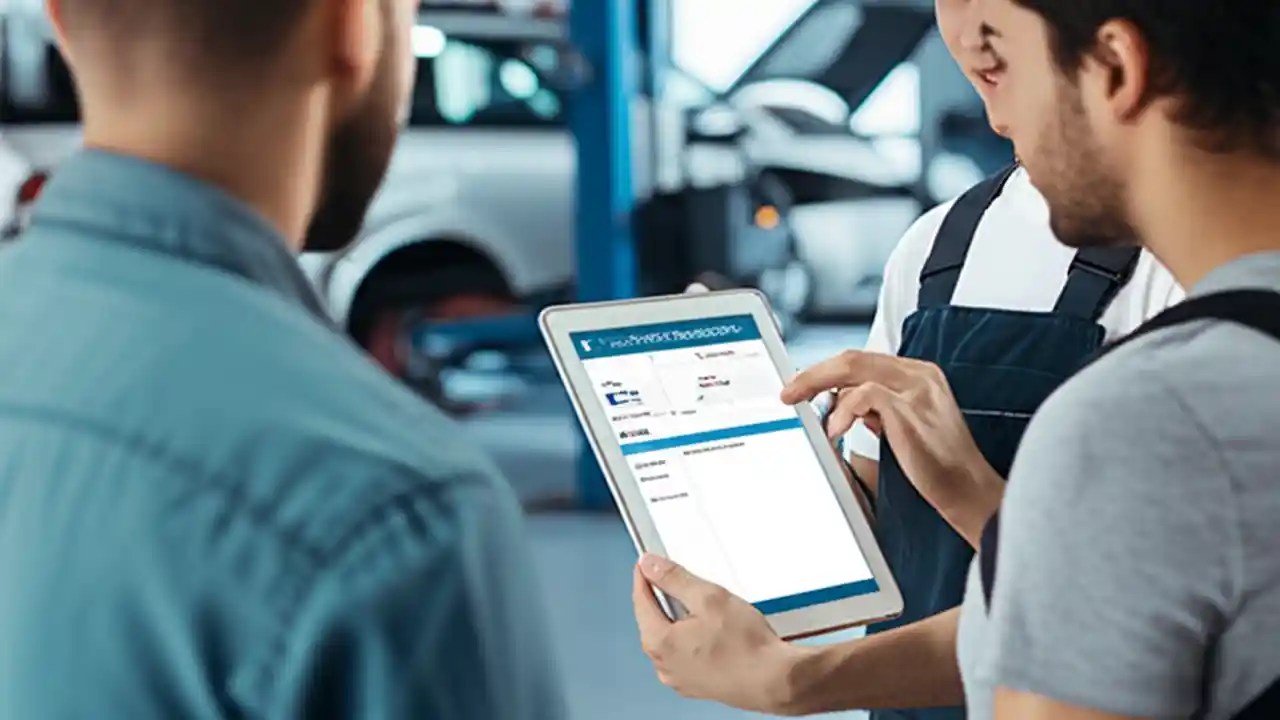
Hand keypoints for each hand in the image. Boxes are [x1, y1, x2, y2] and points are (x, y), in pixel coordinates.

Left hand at [633, 555, 809, 714]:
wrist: (775, 680)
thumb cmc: (746, 646)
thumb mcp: (708, 597)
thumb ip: (674, 579)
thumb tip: (650, 565)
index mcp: (659, 642)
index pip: (640, 600)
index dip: (644, 576)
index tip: (646, 563)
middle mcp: (663, 665)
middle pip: (653, 621)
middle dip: (663, 598)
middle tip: (678, 580)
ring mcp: (680, 679)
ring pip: (669, 639)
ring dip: (678, 619)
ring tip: (704, 608)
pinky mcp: (697, 685)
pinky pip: (684, 654)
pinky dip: (690, 639)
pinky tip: (712, 632)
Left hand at [781, 351, 1002, 546]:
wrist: (968, 490)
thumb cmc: (935, 463)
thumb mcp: (902, 426)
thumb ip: (876, 409)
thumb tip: (839, 402)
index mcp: (917, 374)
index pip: (862, 360)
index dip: (827, 371)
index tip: (802, 387)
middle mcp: (918, 374)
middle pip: (852, 358)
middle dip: (813, 374)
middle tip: (789, 393)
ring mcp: (916, 389)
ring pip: (852, 368)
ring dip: (821, 391)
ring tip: (812, 418)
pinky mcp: (910, 409)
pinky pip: (863, 395)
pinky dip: (842, 411)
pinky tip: (835, 430)